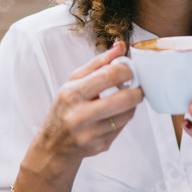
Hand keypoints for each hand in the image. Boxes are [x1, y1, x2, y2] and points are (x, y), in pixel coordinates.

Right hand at [35, 41, 142, 163]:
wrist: (53, 145)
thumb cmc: (65, 108)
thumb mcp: (74, 82)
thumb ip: (98, 63)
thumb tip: (120, 46)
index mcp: (73, 93)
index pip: (109, 76)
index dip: (127, 70)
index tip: (130, 70)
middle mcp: (80, 115)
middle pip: (125, 98)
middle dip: (137, 90)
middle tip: (137, 86)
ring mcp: (91, 133)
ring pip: (128, 114)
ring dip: (131, 105)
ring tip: (122, 100)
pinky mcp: (100, 146)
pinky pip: (123, 127)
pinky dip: (122, 119)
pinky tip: (112, 116)